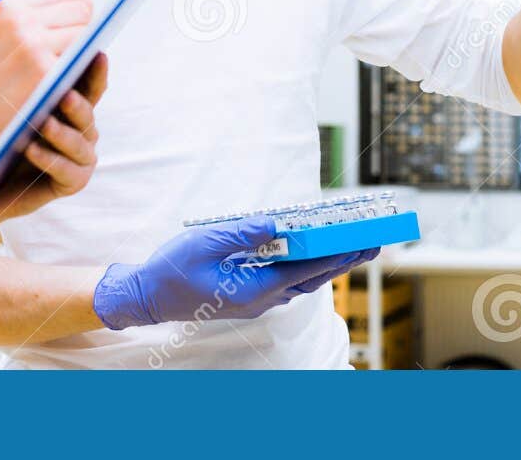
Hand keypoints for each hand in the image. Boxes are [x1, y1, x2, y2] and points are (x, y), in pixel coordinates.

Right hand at [0, 0, 93, 195]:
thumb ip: (34, 25)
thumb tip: (85, 13)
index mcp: (9, 8)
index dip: (80, 9)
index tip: (81, 28)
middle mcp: (21, 19)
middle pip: (82, 9)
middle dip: (84, 32)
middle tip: (72, 58)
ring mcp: (34, 44)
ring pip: (87, 36)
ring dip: (81, 55)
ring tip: (61, 76)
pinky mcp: (46, 72)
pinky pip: (83, 63)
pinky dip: (77, 77)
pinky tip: (60, 92)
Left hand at [0, 53, 107, 237]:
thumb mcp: (10, 92)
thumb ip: (31, 65)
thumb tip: (34, 30)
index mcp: (69, 99)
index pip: (89, 79)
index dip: (94, 68)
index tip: (93, 52)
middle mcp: (79, 125)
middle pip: (89, 109)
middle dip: (79, 100)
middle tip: (63, 94)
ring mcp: (79, 154)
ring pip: (81, 140)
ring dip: (62, 132)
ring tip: (43, 124)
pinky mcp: (71, 181)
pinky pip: (69, 170)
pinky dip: (51, 159)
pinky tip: (32, 150)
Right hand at [92, 216, 378, 329]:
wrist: (148, 297)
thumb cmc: (171, 271)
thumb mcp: (204, 243)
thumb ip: (241, 233)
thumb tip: (274, 222)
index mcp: (253, 289)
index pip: (305, 270)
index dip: (336, 255)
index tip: (360, 242)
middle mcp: (261, 298)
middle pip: (312, 278)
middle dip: (343, 260)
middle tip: (373, 243)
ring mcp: (256, 298)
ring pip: (302, 281)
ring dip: (329, 263)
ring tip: (354, 246)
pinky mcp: (250, 292)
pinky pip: (287, 279)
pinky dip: (307, 265)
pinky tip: (316, 252)